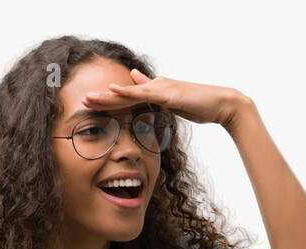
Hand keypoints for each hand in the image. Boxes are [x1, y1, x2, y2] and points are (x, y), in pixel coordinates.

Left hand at [83, 69, 246, 127]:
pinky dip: (127, 91)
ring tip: (88, 98)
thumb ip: (161, 96)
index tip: (94, 103)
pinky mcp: (167, 94)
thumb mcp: (176, 101)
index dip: (112, 100)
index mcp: (157, 90)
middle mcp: (156, 86)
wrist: (222, 105)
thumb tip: (145, 85)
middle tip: (82, 101)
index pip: (130, 96)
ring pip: (129, 93)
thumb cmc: (202, 105)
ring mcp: (161, 89)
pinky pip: (143, 93)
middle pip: (124, 94)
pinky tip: (112, 89)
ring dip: (107, 96)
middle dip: (103, 99)